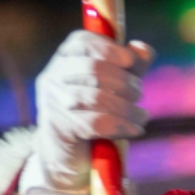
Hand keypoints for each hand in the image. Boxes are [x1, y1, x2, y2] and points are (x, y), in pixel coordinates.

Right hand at [25, 32, 153, 194]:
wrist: (72, 153)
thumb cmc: (98, 111)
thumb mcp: (118, 84)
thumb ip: (133, 65)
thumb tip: (142, 48)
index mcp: (66, 58)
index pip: (82, 41)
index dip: (110, 48)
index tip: (130, 62)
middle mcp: (53, 76)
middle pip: (94, 69)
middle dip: (126, 82)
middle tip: (140, 95)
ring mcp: (52, 102)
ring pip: (97, 98)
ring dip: (128, 108)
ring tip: (142, 116)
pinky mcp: (59, 127)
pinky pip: (96, 123)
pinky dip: (122, 126)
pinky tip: (135, 130)